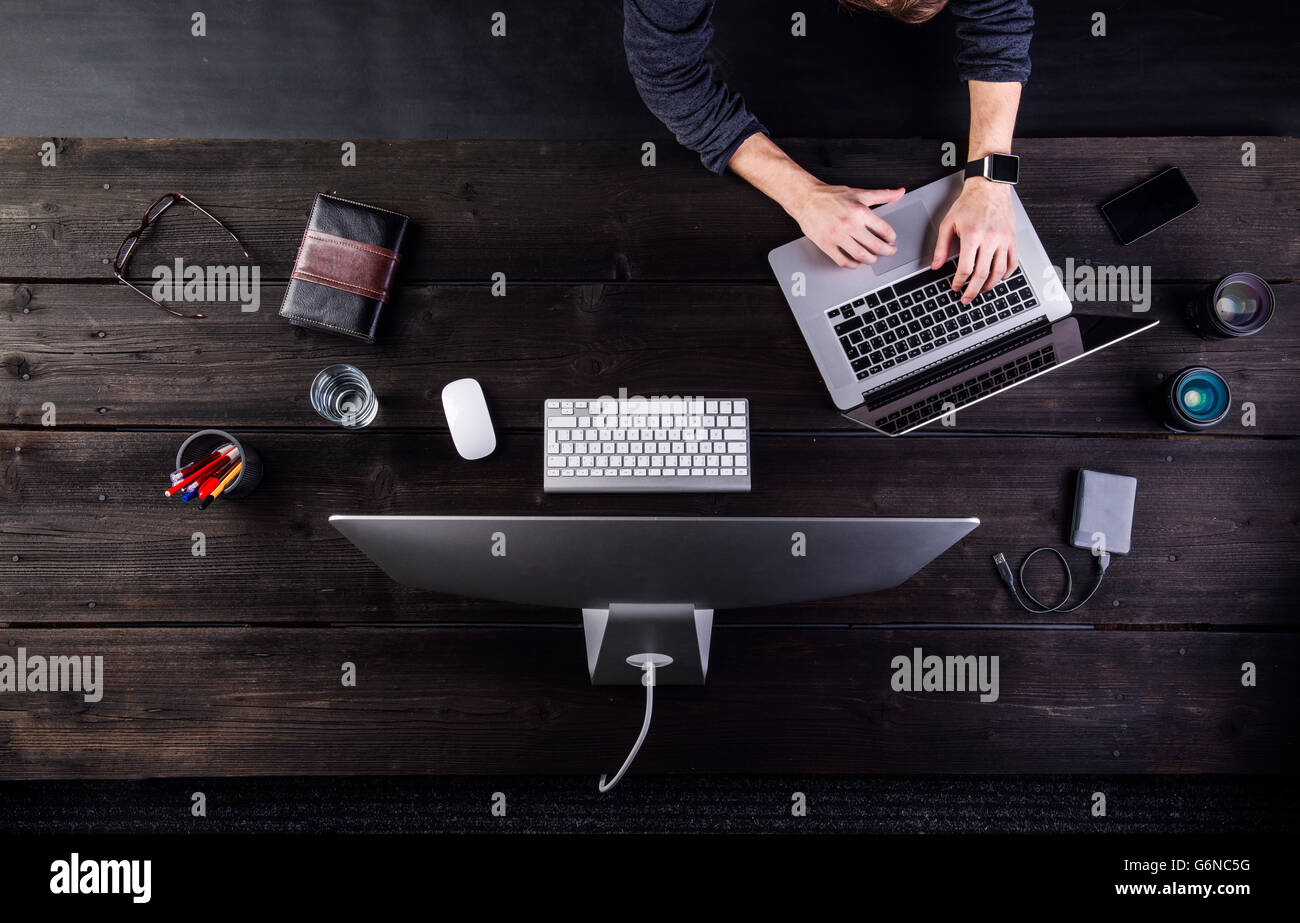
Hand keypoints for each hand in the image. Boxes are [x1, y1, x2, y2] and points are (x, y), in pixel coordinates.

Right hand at [790, 183, 905, 268]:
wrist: (806, 198)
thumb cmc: (830, 196)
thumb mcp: (859, 193)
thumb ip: (882, 194)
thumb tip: (899, 192)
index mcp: (860, 211)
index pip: (884, 230)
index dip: (891, 237)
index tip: (891, 239)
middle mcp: (850, 225)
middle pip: (875, 246)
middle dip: (886, 251)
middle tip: (889, 251)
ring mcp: (837, 236)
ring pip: (860, 256)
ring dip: (870, 260)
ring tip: (872, 257)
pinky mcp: (826, 244)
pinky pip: (842, 260)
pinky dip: (852, 264)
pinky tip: (856, 262)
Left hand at [931, 178, 1018, 303]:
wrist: (989, 188)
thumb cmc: (968, 204)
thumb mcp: (948, 223)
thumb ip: (941, 247)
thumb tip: (935, 266)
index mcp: (972, 235)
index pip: (966, 268)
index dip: (959, 282)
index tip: (955, 287)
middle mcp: (990, 239)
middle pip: (982, 274)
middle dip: (973, 290)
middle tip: (966, 298)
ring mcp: (1003, 239)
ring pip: (999, 271)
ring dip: (989, 285)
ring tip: (981, 290)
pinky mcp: (1012, 239)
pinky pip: (1012, 262)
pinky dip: (1006, 274)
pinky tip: (998, 278)